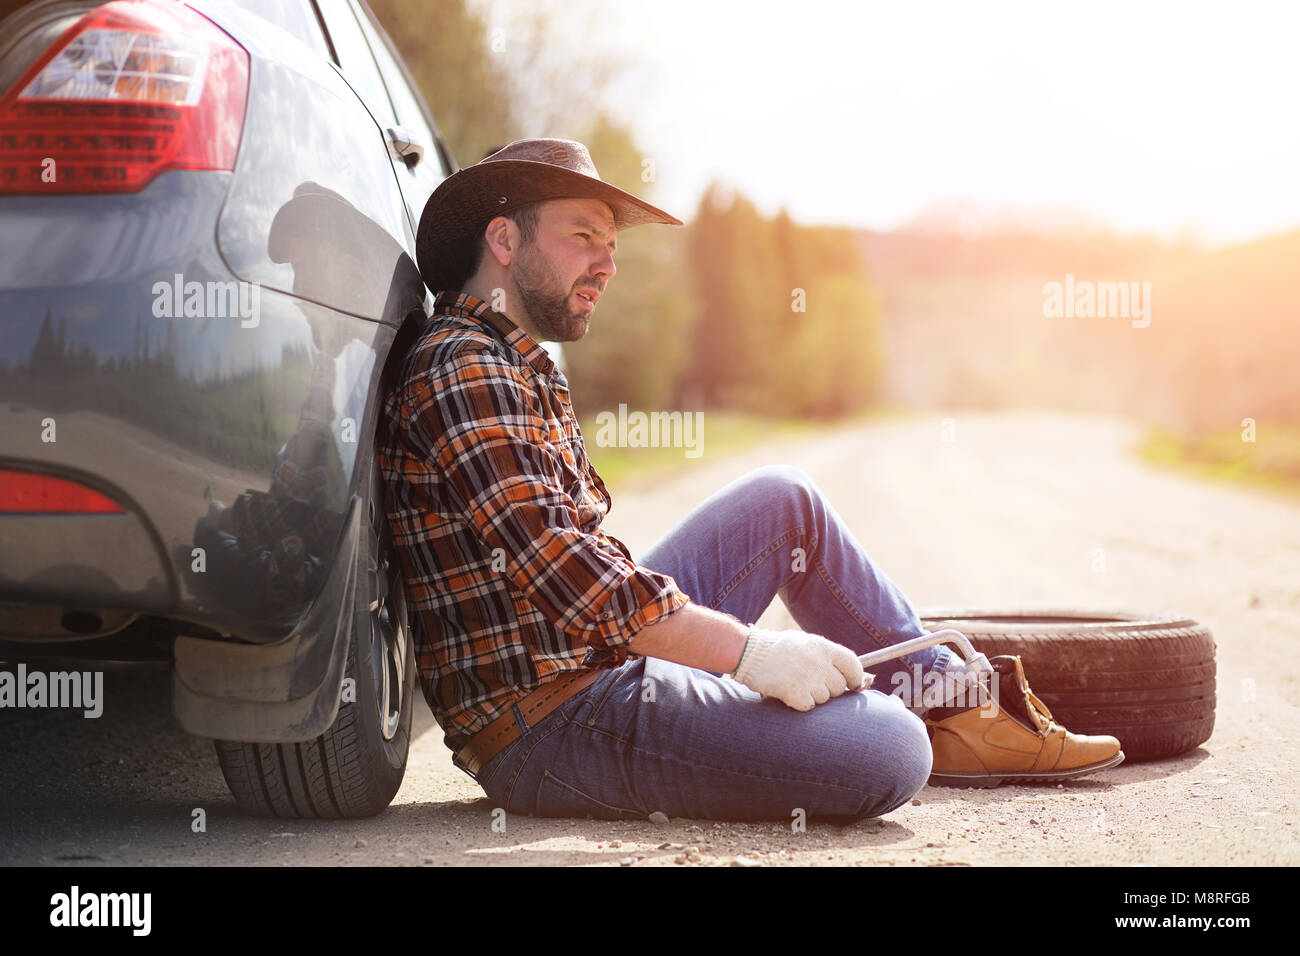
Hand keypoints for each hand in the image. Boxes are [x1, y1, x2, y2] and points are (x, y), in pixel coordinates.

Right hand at [731, 628, 870, 710]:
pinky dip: (799, 702)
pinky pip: (808, 706)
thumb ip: (829, 658)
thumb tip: (863, 678)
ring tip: (795, 683)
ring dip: (813, 696)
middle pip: (839, 687)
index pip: (853, 664)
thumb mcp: (806, 644)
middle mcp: (819, 662)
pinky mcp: (795, 693)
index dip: (856, 677)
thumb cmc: (778, 649)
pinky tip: (788, 691)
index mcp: (823, 647)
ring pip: (824, 699)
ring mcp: (808, 678)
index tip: (854, 685)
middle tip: (812, 683)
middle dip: (829, 689)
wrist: (749, 652)